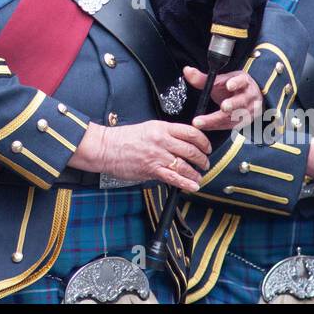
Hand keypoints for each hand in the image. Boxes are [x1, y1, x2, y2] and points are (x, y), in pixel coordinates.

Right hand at [69, 121, 211, 192]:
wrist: (106, 148)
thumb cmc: (124, 138)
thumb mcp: (148, 128)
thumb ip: (165, 134)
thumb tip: (181, 142)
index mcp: (162, 128)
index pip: (191, 132)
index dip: (203, 141)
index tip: (207, 147)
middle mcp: (162, 141)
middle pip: (191, 150)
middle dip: (202, 159)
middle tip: (205, 163)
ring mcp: (157, 156)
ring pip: (185, 166)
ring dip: (196, 173)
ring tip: (199, 177)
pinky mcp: (152, 170)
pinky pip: (174, 178)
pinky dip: (186, 183)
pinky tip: (193, 186)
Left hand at [182, 67, 260, 131]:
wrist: (249, 99)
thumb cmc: (233, 89)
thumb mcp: (220, 81)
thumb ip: (203, 78)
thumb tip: (187, 71)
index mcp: (243, 82)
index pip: (242, 81)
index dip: (236, 83)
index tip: (229, 85)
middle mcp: (248, 97)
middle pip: (240, 102)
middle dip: (232, 105)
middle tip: (223, 107)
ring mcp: (248, 111)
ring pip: (234, 117)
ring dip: (217, 120)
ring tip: (203, 122)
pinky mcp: (243, 122)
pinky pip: (228, 125)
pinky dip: (215, 126)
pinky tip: (204, 126)